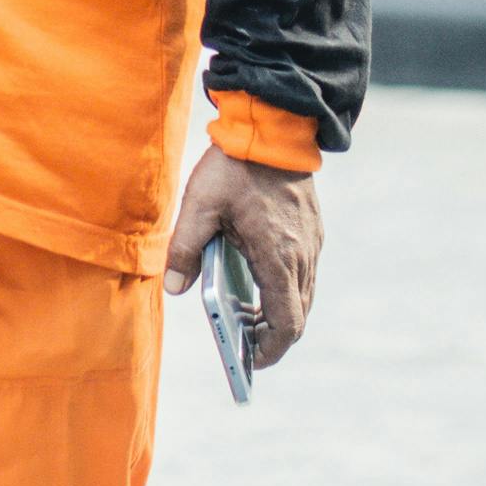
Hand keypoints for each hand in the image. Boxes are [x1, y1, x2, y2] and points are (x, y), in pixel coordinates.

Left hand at [163, 146, 322, 367]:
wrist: (272, 125)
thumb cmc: (234, 166)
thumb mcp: (199, 204)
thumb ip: (185, 248)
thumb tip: (174, 288)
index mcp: (277, 257)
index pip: (286, 323)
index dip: (270, 349)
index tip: (250, 360)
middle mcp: (302, 256)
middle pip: (296, 314)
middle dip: (271, 335)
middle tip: (241, 340)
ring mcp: (311, 243)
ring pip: (302, 294)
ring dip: (278, 311)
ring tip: (245, 313)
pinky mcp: (311, 229)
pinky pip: (303, 271)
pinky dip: (285, 287)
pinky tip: (257, 276)